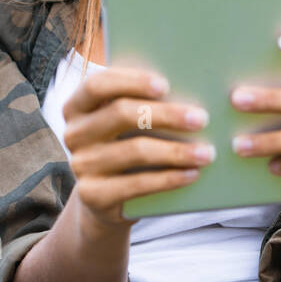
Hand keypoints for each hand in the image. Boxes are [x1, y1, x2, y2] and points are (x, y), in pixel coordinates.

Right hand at [61, 61, 213, 239]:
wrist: (104, 200)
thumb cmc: (124, 146)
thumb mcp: (124, 123)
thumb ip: (141, 102)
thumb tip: (187, 87)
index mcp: (77, 106)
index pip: (97, 84)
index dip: (131, 81)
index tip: (166, 85)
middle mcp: (73, 134)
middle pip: (120, 114)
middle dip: (166, 114)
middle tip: (201, 118)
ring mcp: (81, 165)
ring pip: (134, 150)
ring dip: (176, 151)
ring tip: (206, 152)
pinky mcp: (92, 195)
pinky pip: (137, 184)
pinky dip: (169, 178)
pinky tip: (192, 174)